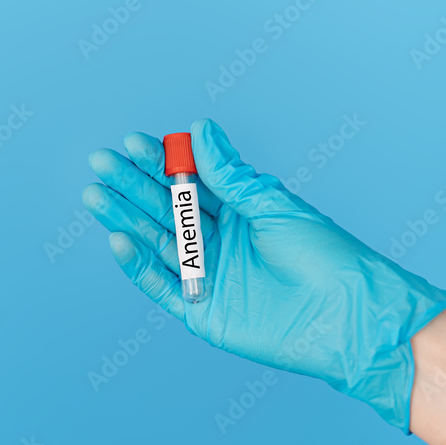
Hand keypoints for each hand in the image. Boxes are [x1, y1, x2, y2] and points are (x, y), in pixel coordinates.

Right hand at [83, 119, 445, 431]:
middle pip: (166, 210)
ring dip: (126, 219)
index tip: (134, 142)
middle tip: (102, 162)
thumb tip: (198, 128)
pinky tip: (118, 238)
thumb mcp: (273, 206)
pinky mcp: (202, 312)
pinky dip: (139, 265)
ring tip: (97, 194)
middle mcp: (219, 242)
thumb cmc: (325, 256)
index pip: (190, 182)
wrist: (349, 316)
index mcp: (239, 212)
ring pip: (157, 243)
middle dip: (133, 186)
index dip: (161, 162)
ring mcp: (209, 276)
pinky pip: (162, 286)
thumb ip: (229, 175)